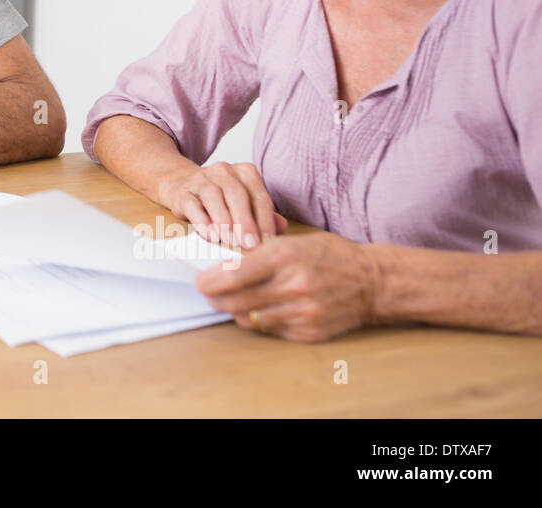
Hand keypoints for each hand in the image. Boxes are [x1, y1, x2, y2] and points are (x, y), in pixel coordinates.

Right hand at [159, 161, 287, 247]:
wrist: (182, 185)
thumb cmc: (220, 199)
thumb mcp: (244, 203)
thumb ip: (262, 214)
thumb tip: (282, 227)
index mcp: (245, 172)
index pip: (259, 195)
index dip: (265, 219)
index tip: (268, 240)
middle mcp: (223, 170)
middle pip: (237, 194)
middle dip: (245, 221)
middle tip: (250, 244)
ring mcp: (201, 178)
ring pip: (213, 196)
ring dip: (223, 221)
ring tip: (230, 241)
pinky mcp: (182, 191)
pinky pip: (192, 204)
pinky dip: (201, 220)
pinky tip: (209, 235)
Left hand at [196, 232, 380, 341]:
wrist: (373, 282)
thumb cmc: (330, 255)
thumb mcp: (292, 241)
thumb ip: (258, 254)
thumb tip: (221, 265)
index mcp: (285, 257)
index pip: (232, 275)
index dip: (208, 281)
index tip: (200, 281)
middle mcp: (292, 286)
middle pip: (234, 301)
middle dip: (215, 298)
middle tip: (211, 293)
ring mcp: (302, 312)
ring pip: (248, 319)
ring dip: (236, 309)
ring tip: (237, 299)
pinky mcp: (309, 332)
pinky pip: (269, 330)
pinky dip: (261, 320)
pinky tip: (265, 308)